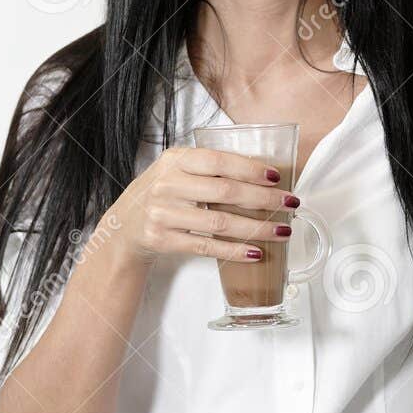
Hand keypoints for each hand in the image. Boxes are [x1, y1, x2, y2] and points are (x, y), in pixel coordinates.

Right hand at [103, 146, 298, 268]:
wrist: (122, 227)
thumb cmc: (161, 194)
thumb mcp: (176, 170)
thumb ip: (209, 167)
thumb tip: (262, 172)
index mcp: (175, 160)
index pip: (219, 161)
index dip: (251, 169)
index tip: (277, 177)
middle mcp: (167, 184)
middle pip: (225, 192)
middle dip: (264, 199)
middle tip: (290, 203)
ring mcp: (163, 213)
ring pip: (220, 222)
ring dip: (257, 228)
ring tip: (281, 231)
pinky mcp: (162, 240)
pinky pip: (207, 246)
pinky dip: (235, 251)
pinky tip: (255, 252)